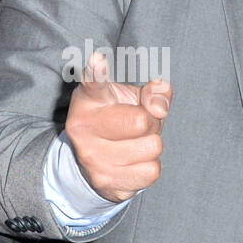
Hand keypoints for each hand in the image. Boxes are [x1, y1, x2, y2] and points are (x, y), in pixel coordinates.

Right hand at [64, 50, 171, 202]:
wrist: (97, 163)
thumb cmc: (119, 119)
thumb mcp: (133, 98)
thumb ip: (153, 92)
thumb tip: (159, 106)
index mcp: (88, 99)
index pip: (94, 82)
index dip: (97, 71)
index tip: (98, 60)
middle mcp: (83, 128)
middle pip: (141, 121)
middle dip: (151, 122)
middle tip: (139, 125)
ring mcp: (91, 157)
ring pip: (152, 147)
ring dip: (151, 145)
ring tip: (135, 143)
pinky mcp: (105, 183)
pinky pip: (151, 172)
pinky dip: (150, 166)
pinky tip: (133, 162)